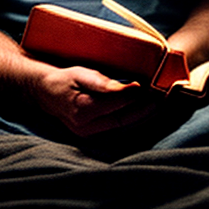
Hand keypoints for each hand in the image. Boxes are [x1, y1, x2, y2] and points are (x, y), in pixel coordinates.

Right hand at [31, 65, 159, 136]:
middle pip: (125, 120)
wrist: (46, 94)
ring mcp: (91, 134)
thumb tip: (128, 88)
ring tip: (160, 100)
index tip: (148, 83)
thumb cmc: (64, 80)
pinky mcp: (95, 135)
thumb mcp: (80, 74)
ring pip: (125, 127)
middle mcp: (87, 128)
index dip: (134, 94)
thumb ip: (102, 83)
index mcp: (83, 111)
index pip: (117, 104)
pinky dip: (135, 119)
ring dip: (144, 115)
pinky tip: (147, 108)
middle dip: (146, 108)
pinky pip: (120, 128)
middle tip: (162, 93)